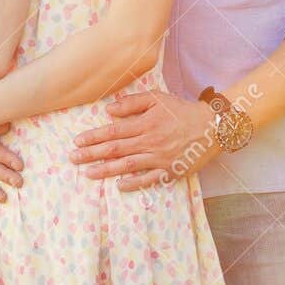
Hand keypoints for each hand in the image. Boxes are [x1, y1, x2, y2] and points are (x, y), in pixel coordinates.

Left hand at [68, 91, 219, 191]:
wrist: (212, 127)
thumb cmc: (182, 111)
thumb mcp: (158, 98)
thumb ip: (133, 103)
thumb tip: (109, 110)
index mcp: (145, 123)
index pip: (113, 131)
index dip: (93, 137)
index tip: (77, 141)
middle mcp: (149, 142)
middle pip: (115, 149)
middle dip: (91, 154)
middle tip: (73, 159)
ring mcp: (159, 158)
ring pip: (127, 165)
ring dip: (105, 170)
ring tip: (88, 173)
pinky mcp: (169, 171)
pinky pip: (148, 180)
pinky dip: (133, 183)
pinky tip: (119, 186)